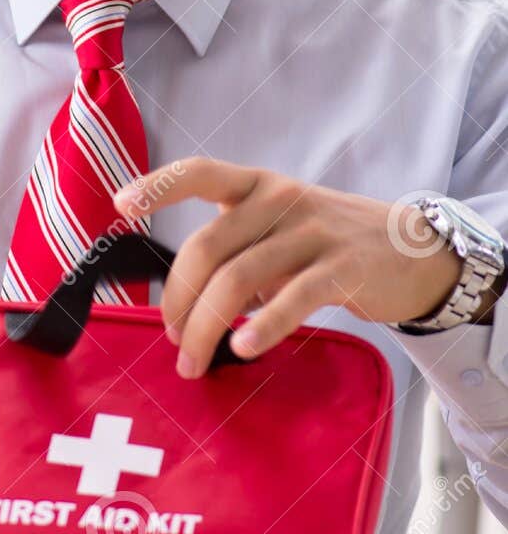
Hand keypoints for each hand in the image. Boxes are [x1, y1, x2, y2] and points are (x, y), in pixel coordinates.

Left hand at [112, 158, 464, 376]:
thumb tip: (185, 308)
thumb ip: (234, 256)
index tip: (121, 206)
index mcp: (256, 186)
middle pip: (207, 247)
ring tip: (193, 361)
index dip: (158, 186)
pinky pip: (293, 298)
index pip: (200, 173)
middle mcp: (279, 200)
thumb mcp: (278, 232)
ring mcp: (312, 232)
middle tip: (171, 339)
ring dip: (206, 325)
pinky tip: (243, 349)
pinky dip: (262, 326)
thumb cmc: (327, 243)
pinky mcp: (343, 267)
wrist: (412, 251)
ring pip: (239, 278)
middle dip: (179, 300)